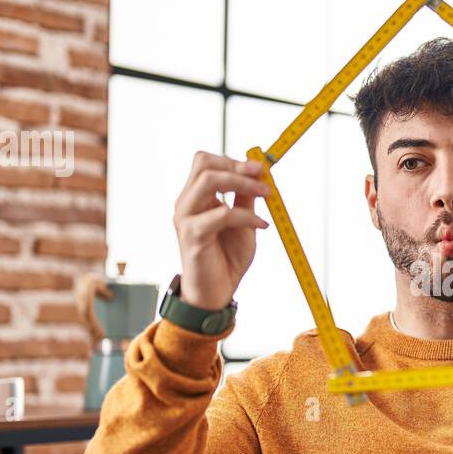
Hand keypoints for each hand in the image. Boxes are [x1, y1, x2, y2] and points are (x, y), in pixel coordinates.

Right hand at [173, 151, 270, 309]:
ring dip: (242, 183)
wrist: (216, 293)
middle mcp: (186, 203)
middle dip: (236, 165)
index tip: (260, 168)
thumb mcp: (244, 223)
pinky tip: (262, 226)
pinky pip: (221, 214)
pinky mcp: (192, 236)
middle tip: (262, 176)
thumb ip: (245, 199)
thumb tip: (258, 173)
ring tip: (266, 195)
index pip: (206, 162)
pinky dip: (246, 216)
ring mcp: (186, 218)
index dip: (234, 160)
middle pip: (203, 164)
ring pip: (208, 181)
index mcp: (196, 197)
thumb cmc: (227, 258)